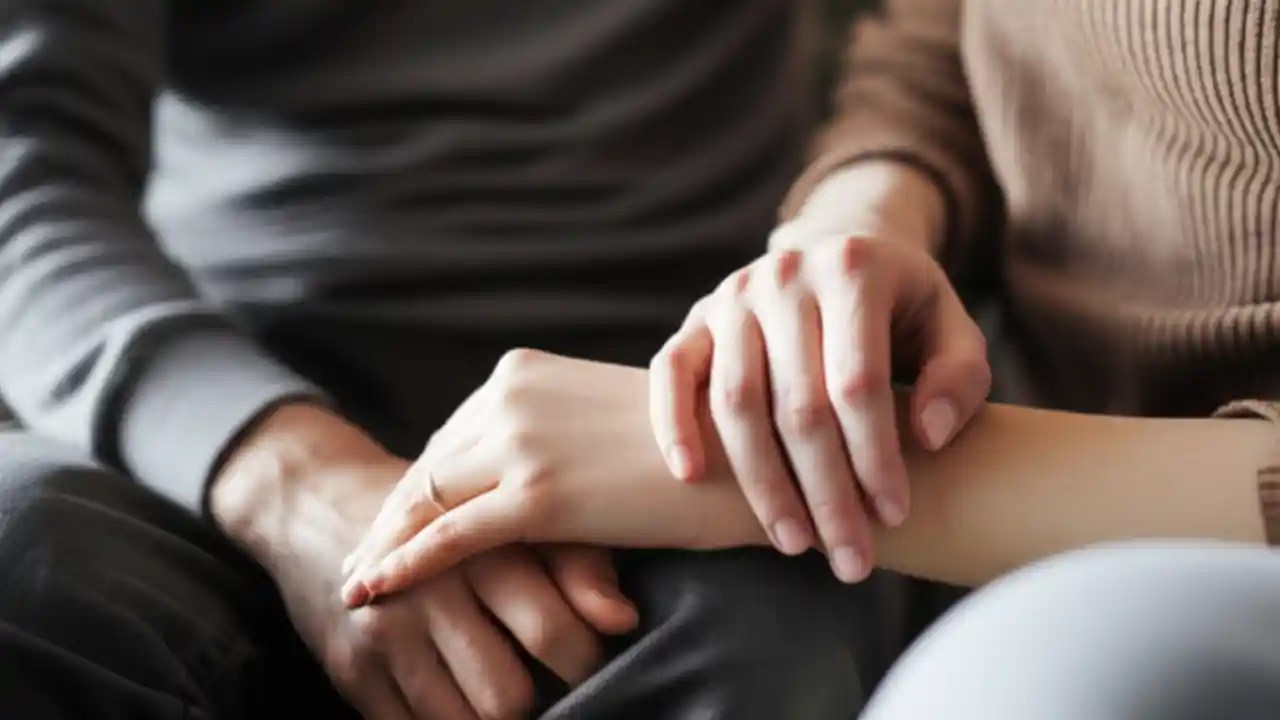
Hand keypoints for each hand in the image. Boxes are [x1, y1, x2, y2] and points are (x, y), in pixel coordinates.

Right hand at [211, 403, 636, 718]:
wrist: (325, 502)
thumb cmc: (449, 517)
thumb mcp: (515, 521)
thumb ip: (579, 565)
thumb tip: (624, 620)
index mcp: (481, 548)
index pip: (552, 632)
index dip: (584, 660)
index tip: (588, 657)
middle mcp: (429, 592)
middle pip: (508, 695)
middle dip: (541, 700)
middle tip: (549, 683)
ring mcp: (384, 637)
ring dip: (494, 717)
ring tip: (506, 690)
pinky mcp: (349, 672)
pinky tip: (460, 700)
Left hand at [341, 351, 770, 606]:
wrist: (750, 458)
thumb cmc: (687, 447)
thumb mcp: (599, 420)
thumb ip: (547, 433)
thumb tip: (512, 476)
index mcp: (523, 370)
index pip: (450, 436)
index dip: (415, 485)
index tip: (391, 520)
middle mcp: (511, 393)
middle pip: (428, 464)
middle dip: (390, 516)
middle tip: (359, 556)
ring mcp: (522, 441)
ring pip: (425, 499)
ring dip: (383, 544)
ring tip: (357, 581)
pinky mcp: (538, 494)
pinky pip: (449, 535)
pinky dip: (402, 565)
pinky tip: (370, 591)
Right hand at [649, 221, 988, 582]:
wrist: (844, 252)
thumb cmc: (904, 312)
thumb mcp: (954, 330)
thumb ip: (960, 377)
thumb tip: (926, 437)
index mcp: (853, 267)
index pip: (858, 382)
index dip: (875, 456)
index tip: (894, 516)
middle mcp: (785, 274)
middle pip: (797, 403)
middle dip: (826, 493)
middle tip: (850, 560)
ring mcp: (733, 295)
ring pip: (736, 401)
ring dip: (763, 483)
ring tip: (794, 543)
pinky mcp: (697, 317)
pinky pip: (670, 372)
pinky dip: (673, 424)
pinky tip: (690, 478)